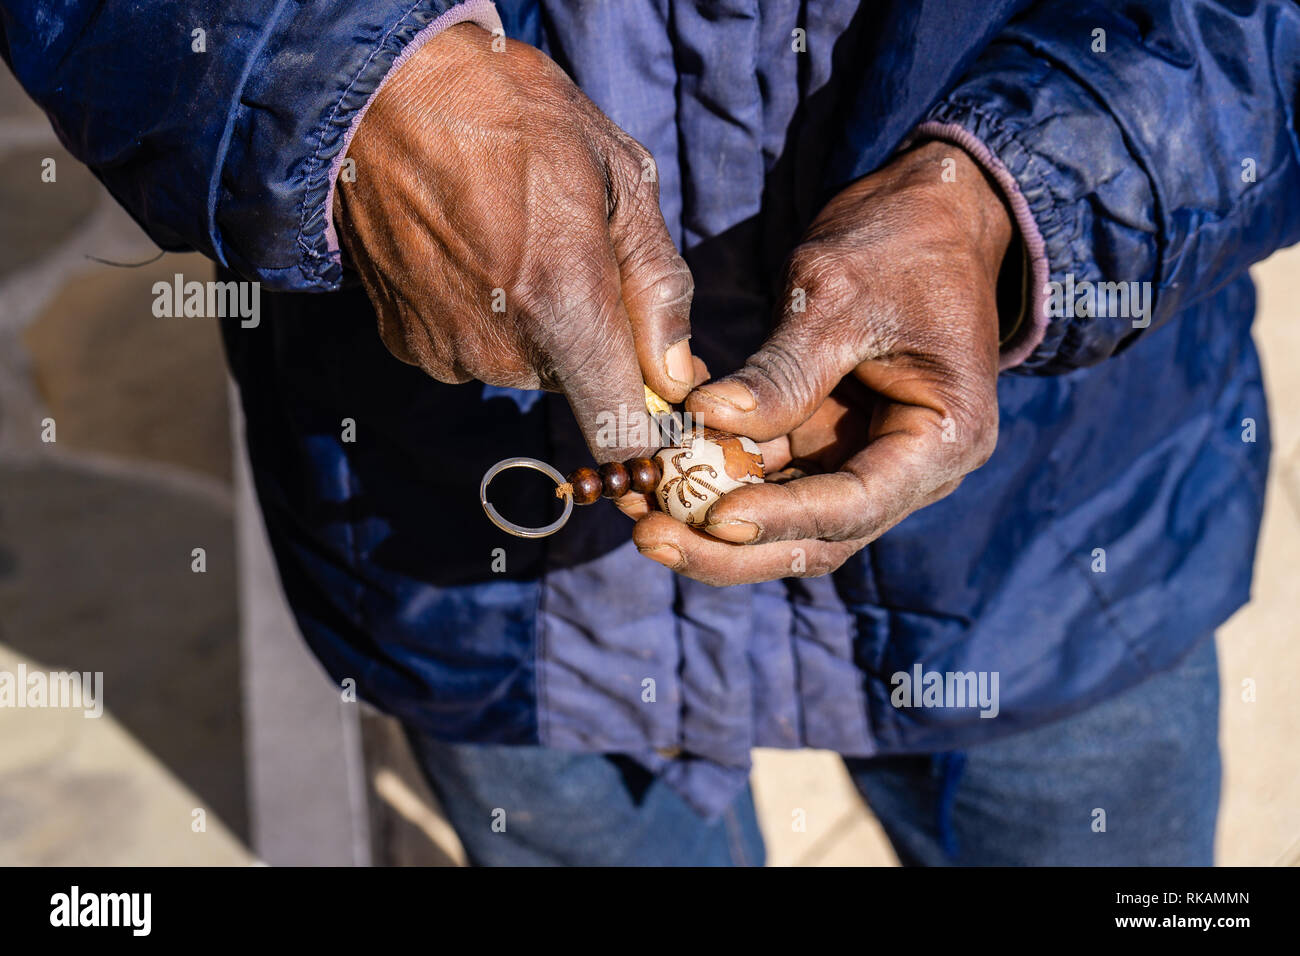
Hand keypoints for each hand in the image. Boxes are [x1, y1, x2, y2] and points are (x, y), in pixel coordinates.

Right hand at [335, 23, 693, 458]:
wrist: (383, 91)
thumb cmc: (514, 116)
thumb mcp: (622, 176)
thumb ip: (658, 286)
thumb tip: (675, 375)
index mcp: (563, 306)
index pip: (619, 433)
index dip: (648, 424)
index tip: (659, 390)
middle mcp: (500, 349)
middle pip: (578, 387)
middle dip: (593, 338)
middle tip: (577, 256)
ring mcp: (446, 351)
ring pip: (525, 367)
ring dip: (537, 325)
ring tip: (516, 241)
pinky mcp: (407, 345)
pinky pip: (473, 352)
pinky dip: (485, 319)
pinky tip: (473, 254)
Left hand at [633, 141, 1012, 584]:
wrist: (929, 209)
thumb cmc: (901, 242)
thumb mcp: (838, 299)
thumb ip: (782, 371)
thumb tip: (705, 419)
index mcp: (943, 439)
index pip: (857, 504)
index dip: (782, 518)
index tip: (712, 516)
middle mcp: (909, 469)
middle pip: (815, 537)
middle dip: (730, 547)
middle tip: (650, 537)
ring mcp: (863, 460)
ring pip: (783, 520)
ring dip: (709, 522)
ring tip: (635, 507)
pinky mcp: (822, 442)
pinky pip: (765, 477)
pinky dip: (712, 479)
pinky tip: (652, 476)